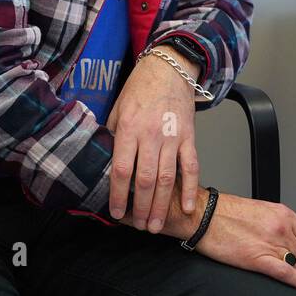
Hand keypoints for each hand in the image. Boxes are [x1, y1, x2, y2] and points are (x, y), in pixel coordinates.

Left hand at [106, 49, 199, 231]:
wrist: (169, 69)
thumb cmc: (140, 89)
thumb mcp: (117, 110)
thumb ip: (112, 137)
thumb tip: (104, 164)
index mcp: (129, 129)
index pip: (122, 170)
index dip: (118, 195)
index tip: (116, 212)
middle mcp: (151, 135)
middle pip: (145, 180)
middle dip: (141, 208)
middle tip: (139, 226)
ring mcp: (172, 137)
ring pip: (167, 178)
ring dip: (161, 205)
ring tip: (155, 224)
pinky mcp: (189, 136)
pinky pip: (191, 166)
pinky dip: (190, 188)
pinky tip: (185, 206)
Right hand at [180, 190, 295, 294]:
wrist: (205, 216)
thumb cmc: (226, 213)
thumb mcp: (261, 210)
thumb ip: (278, 223)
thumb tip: (287, 236)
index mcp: (283, 214)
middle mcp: (281, 228)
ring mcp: (272, 244)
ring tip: (293, 275)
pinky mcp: (259, 260)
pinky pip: (288, 274)